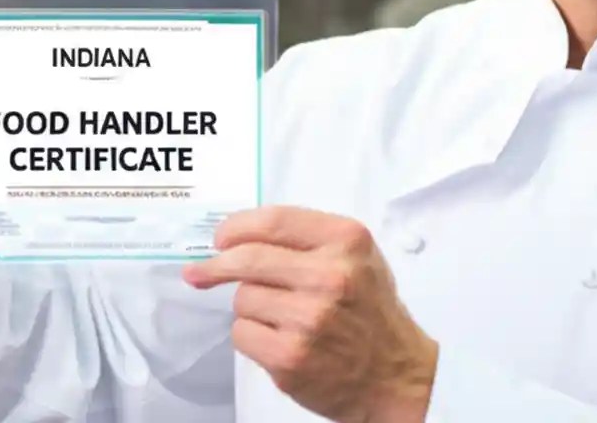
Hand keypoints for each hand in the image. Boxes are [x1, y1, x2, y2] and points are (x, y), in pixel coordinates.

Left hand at [183, 206, 437, 422]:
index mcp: (347, 241)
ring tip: (283, 318)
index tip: (220, 238)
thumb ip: (307, 239)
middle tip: (200, 272)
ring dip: (250, 307)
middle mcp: (329, 276)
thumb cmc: (371, 314)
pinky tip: (279, 341)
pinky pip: (242, 333)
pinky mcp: (290, 356)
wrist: (395, 376)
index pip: (273, 221)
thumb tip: (237, 237)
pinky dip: (252, 336)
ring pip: (242, 298)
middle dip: (216, 265)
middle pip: (246, 258)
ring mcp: (308, 319)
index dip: (236, 227)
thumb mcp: (357, 258)